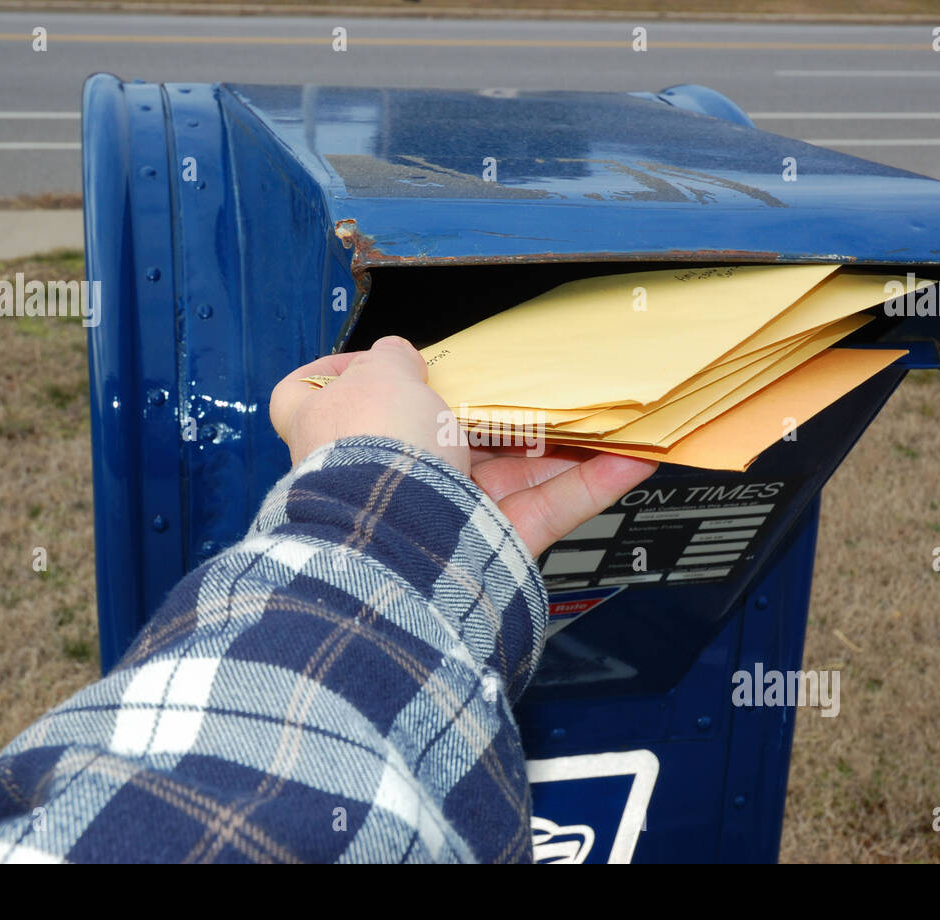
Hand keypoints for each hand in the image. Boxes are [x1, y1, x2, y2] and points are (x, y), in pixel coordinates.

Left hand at [269, 337, 656, 556]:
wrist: (392, 537)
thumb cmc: (375, 449)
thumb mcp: (379, 377)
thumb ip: (392, 358)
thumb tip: (399, 352)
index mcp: (341, 428)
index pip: (310, 394)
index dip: (338, 369)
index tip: (379, 357)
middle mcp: (385, 472)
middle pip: (448, 434)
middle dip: (500, 409)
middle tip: (542, 382)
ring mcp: (438, 512)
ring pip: (509, 472)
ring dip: (564, 445)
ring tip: (612, 417)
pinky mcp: (488, 546)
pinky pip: (542, 511)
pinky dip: (586, 487)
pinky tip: (629, 461)